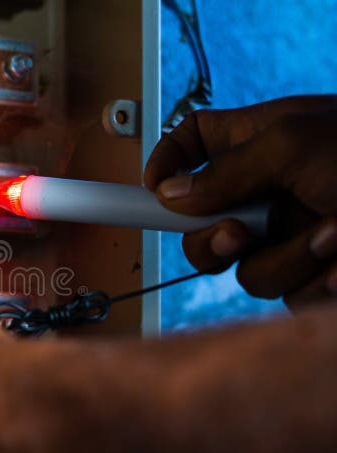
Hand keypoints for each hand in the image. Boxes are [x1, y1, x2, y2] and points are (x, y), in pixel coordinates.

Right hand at [145, 95, 336, 307]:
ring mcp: (286, 235)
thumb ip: (223, 173)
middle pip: (197, 224)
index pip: (192, 144)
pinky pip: (282, 292)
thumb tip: (168, 195)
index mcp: (257, 143)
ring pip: (240, 268)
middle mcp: (266, 191)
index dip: (165, 162)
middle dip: (211, 240)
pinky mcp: (309, 276)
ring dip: (287, 257)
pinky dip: (315, 280)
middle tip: (237, 234)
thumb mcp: (293, 147)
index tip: (150, 188)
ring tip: (335, 235)